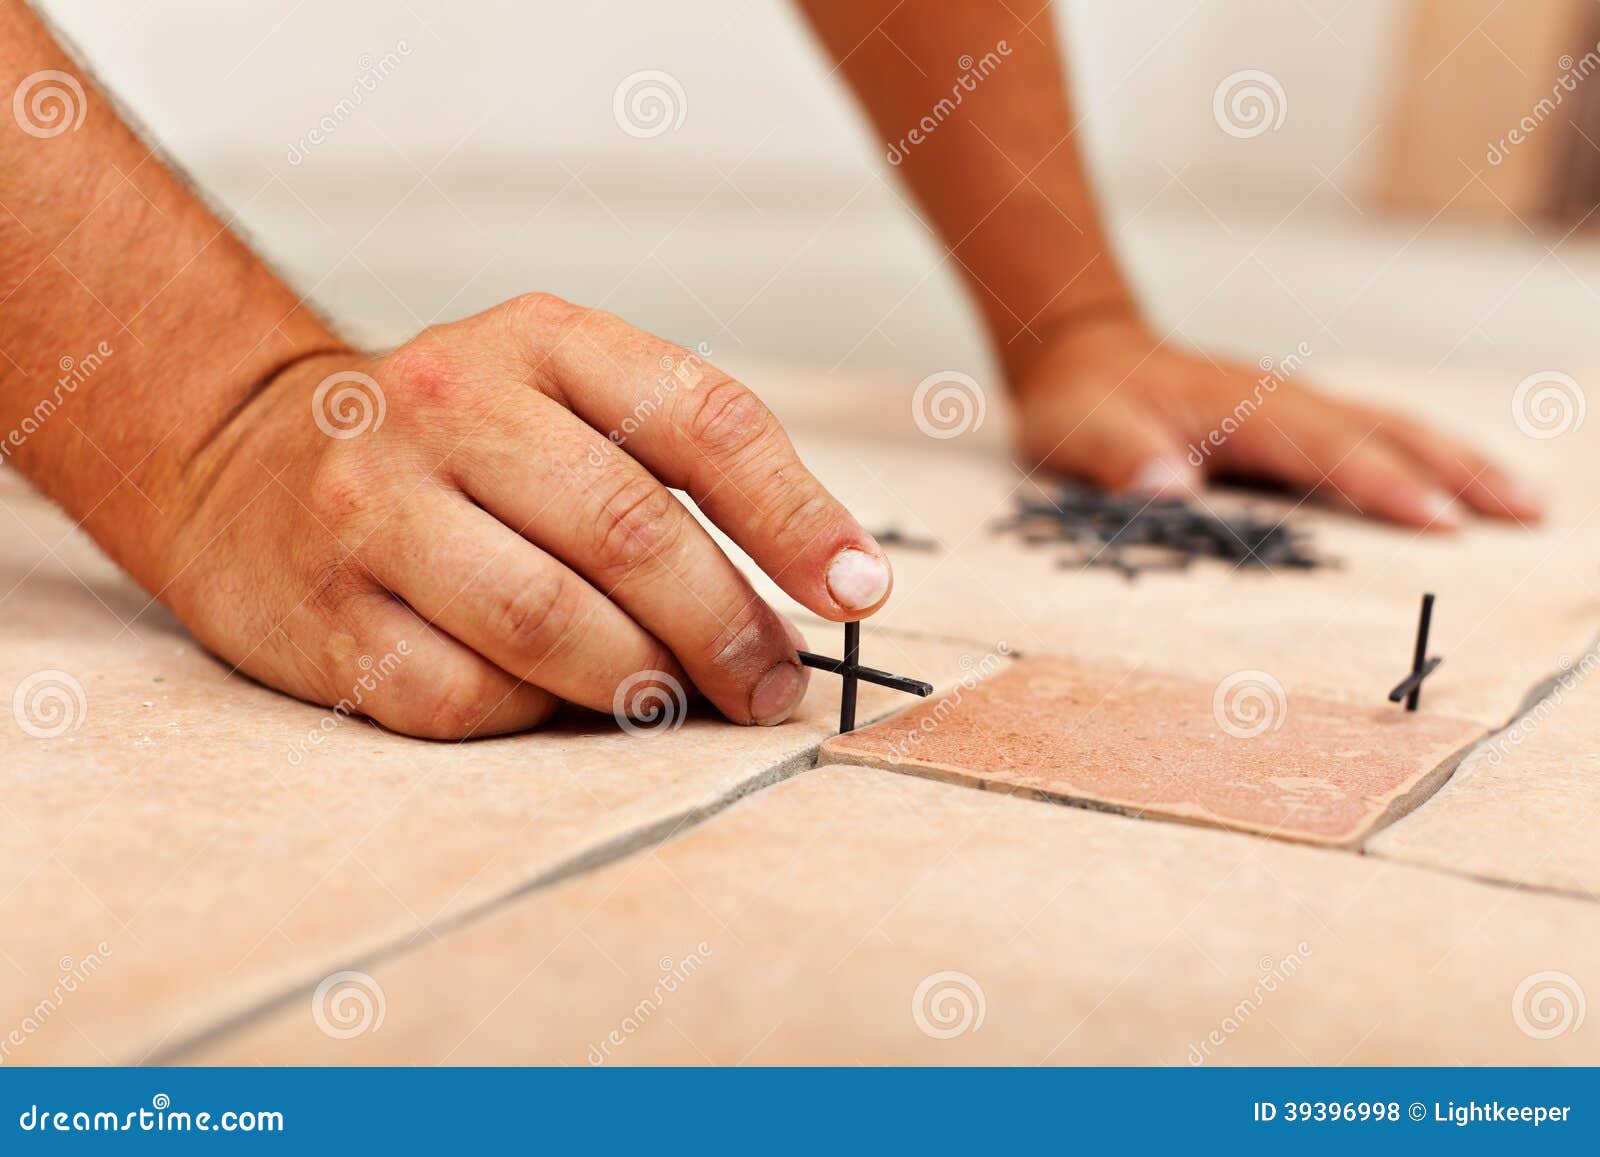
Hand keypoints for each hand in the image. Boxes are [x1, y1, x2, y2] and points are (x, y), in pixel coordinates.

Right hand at [155, 294, 892, 738]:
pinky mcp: (323, 613)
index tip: (858, 592)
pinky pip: (460, 695)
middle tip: (770, 683)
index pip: (702, 419)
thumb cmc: (457, 449)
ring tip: (678, 701)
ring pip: (546, 622)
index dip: (797, 514)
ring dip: (641, 682)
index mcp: (542, 339)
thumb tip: (815, 593)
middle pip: (630, 532)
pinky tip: (547, 700)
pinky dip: (529, 713)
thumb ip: (675, 468)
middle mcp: (449, 404)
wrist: (249, 461)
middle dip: (727, 626)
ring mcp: (374, 506)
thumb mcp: (559, 398)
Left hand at [1010, 314, 1542, 529]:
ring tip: (1525, 503)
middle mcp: (1280, 398)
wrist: (1084, 355)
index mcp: (1237, 406)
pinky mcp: (1295, 416)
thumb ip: (1117, 459)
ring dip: (1458, 459)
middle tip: (1524, 514)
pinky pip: (1374, 430)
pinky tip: (1464, 482)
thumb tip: (1166, 487)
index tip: (1437, 522)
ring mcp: (1293, 403)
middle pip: (1383, 429)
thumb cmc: (1082, 403)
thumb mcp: (1077, 433)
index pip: (1322, 448)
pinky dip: (1427, 453)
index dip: (1380, 485)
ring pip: (1391, 424)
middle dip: (1455, 470)